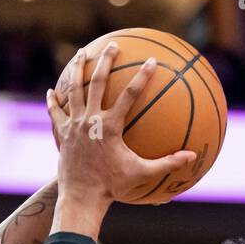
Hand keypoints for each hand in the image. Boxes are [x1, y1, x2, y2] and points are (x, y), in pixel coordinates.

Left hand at [46, 43, 195, 206]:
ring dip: (76, 70)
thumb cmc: (112, 187)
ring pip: (73, 90)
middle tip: (113, 45)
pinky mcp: (61, 133)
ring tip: (80, 53)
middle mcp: (89, 120)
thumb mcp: (142, 173)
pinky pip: (56, 112)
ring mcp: (73, 125)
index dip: (143, 76)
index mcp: (110, 126)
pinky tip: (52, 90)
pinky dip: (53, 100)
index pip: (130, 94)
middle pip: (96, 82)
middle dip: (105, 61)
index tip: (153, 61)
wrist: (80, 198)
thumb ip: (167, 163)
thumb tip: (192, 156)